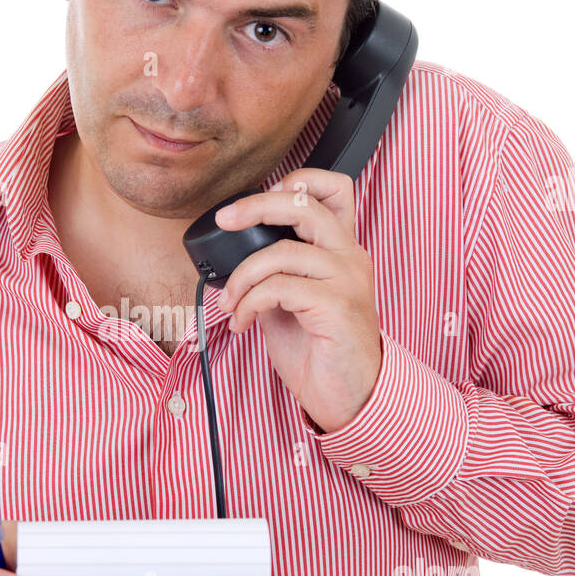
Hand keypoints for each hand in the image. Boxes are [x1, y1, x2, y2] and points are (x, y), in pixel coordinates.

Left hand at [215, 169, 381, 433]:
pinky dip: (249, 303)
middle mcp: (349, 257)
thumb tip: (230, 259)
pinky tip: (243, 322)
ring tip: (230, 302)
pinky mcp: (337, 306)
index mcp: (342, 249)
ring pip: (281, 251)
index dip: (297, 179)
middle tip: (224, 221)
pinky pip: (279, 288)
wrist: (348, 396)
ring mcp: (346, 280)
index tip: (258, 201)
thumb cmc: (319, 350)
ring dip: (242, 277)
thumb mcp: (290, 301)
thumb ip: (273, 273)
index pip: (333, 188)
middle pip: (304, 203)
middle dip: (255, 206)